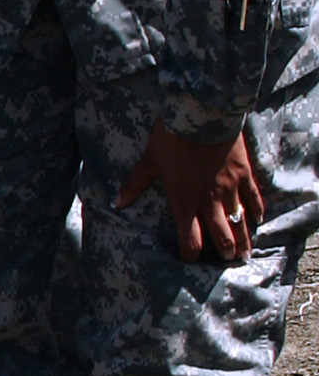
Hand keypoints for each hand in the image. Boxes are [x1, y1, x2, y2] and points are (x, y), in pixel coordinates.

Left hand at [117, 120, 264, 262]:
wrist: (202, 114)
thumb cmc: (172, 138)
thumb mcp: (149, 161)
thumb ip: (135, 184)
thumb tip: (116, 203)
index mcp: (184, 201)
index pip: (189, 239)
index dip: (190, 253)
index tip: (190, 259)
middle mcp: (208, 201)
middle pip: (220, 236)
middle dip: (223, 252)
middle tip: (226, 260)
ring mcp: (229, 188)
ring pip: (240, 222)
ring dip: (243, 239)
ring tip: (244, 253)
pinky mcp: (243, 174)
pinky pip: (254, 198)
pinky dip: (257, 211)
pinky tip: (258, 219)